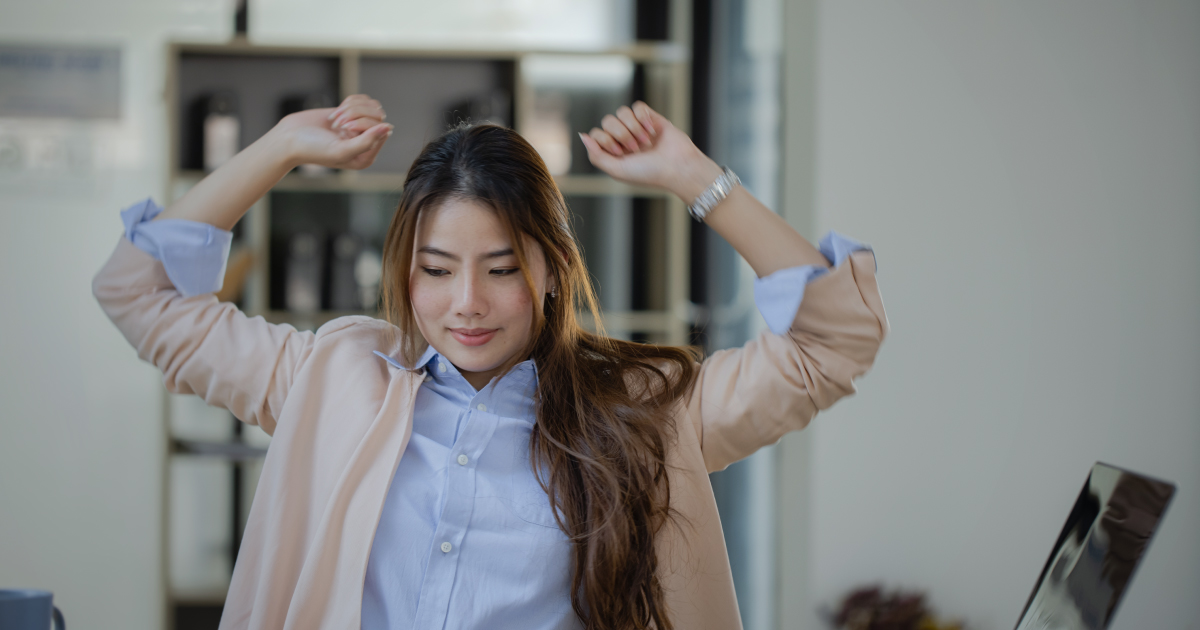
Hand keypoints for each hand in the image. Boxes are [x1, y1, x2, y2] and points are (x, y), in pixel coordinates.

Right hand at [273, 94, 392, 169]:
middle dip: (355, 115)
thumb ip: (367, 141)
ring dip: (350, 108)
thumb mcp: (341, 149)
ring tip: (334, 121)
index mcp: (367, 157)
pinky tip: (335, 114)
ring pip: (370, 105)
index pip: (382, 130)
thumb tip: (389, 128)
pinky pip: (362, 99)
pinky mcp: (351, 114)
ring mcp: (359, 127)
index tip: (343, 130)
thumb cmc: (313, 149)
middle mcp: (366, 143)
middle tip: (337, 125)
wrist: (290, 138)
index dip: (362, 124)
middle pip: (377, 115)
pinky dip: (347, 102)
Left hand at [579, 101, 722, 202]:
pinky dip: (643, 118)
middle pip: (607, 121)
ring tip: (645, 141)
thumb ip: (596, 156)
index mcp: (614, 152)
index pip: (596, 134)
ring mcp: (637, 127)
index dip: (605, 140)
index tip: (619, 152)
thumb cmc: (649, 173)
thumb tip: (582, 136)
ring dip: (633, 127)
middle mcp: (624, 138)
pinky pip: (638, 106)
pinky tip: (652, 131)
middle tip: (635, 148)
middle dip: (620, 134)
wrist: (677, 167)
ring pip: (622, 112)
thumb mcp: (617, 170)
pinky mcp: (652, 118)